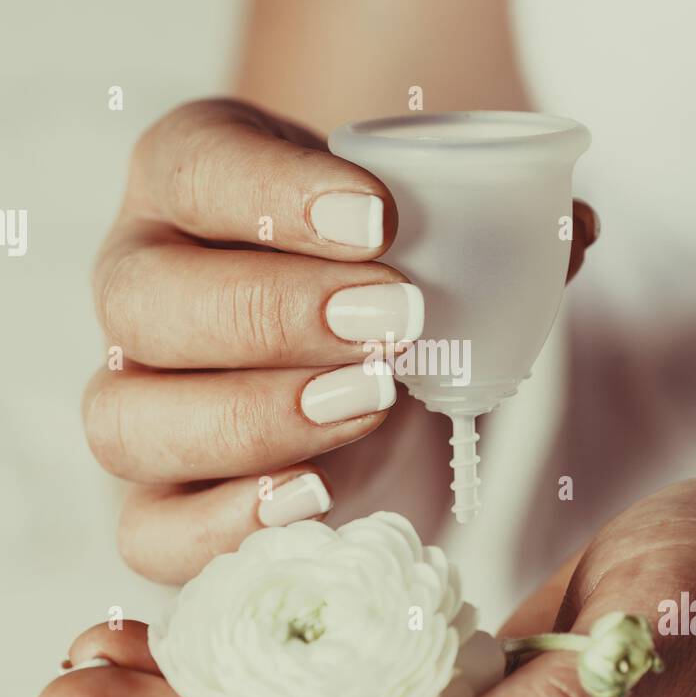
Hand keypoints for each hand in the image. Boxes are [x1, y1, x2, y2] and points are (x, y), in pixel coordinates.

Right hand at [85, 98, 597, 584]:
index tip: (383, 218)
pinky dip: (225, 525)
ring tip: (368, 405)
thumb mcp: (421, 221)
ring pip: (126, 418)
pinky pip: (145, 530)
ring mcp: (133, 398)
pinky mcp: (155, 498)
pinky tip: (318, 497)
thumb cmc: (377, 265)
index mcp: (187, 186)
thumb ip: (493, 219)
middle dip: (271, 313)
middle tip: (393, 323)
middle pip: (143, 299)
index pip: (192, 166)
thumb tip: (569, 228)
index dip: (273, 192)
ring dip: (251, 418)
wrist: (350, 342)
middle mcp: (136, 286)